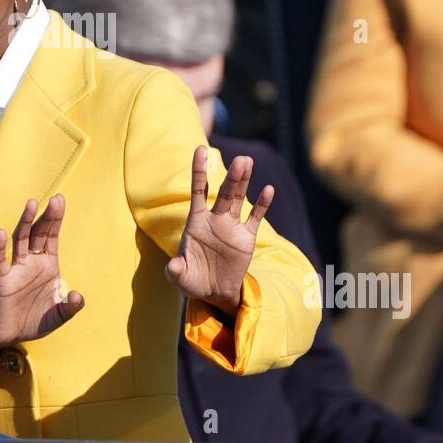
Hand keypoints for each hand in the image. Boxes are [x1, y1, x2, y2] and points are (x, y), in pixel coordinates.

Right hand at [0, 194, 83, 355]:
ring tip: (31, 204)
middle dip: (47, 216)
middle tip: (55, 199)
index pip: (52, 237)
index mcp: (48, 265)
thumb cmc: (36, 320)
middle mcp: (32, 262)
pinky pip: (1, 261)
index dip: (56, 220)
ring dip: (25, 222)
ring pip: (20, 240)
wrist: (11, 334)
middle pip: (39, 233)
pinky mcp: (3, 280)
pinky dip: (0, 247)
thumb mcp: (59, 315)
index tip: (60, 201)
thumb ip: (70, 307)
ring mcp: (17, 269)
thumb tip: (77, 296)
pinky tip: (1, 233)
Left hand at [167, 146, 269, 314]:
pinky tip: (268, 190)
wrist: (213, 292)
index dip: (199, 170)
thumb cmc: (192, 280)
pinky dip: (262, 205)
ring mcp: (232, 227)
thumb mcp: (181, 277)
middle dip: (232, 177)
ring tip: (248, 163)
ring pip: (239, 199)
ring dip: (244, 182)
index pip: (198, 190)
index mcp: (196, 221)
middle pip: (224, 192)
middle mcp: (215, 219)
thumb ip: (176, 270)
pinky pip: (256, 218)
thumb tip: (173, 265)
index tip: (201, 150)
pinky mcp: (246, 238)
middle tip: (241, 160)